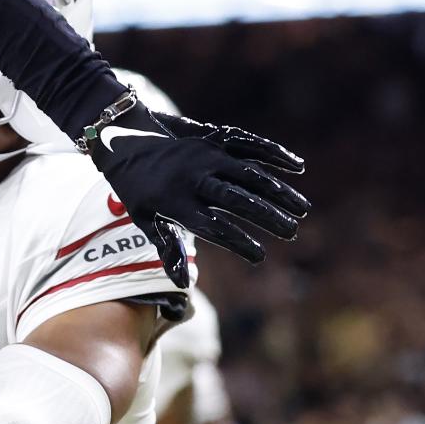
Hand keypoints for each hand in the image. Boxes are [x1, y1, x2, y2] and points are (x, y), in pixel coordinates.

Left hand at [86, 100, 309, 286]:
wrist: (123, 140)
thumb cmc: (137, 191)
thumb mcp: (144, 220)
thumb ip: (168, 248)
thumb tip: (183, 284)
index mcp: (175, 202)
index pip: (214, 227)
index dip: (238, 242)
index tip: (259, 257)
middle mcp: (193, 178)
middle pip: (237, 200)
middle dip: (267, 216)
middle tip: (292, 233)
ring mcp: (205, 156)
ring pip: (249, 174)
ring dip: (278, 190)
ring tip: (301, 209)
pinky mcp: (213, 139)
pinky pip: (249, 145)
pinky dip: (274, 154)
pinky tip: (296, 167)